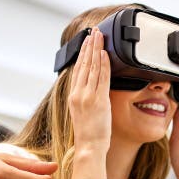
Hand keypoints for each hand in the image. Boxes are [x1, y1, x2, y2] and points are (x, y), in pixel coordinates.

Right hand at [68, 28, 111, 151]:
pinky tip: (105, 53)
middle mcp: (78, 94)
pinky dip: (103, 64)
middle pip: (84, 64)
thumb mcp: (83, 112)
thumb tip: (93, 88)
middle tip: (94, 32)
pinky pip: (102, 78)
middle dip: (89, 46)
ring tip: (99, 36)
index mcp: (73, 96)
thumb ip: (86, 98)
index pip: (78, 69)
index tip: (87, 41)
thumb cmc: (89, 134)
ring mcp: (88, 96)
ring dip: (96, 49)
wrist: (89, 147)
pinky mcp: (98, 100)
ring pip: (92, 67)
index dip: (83, 53)